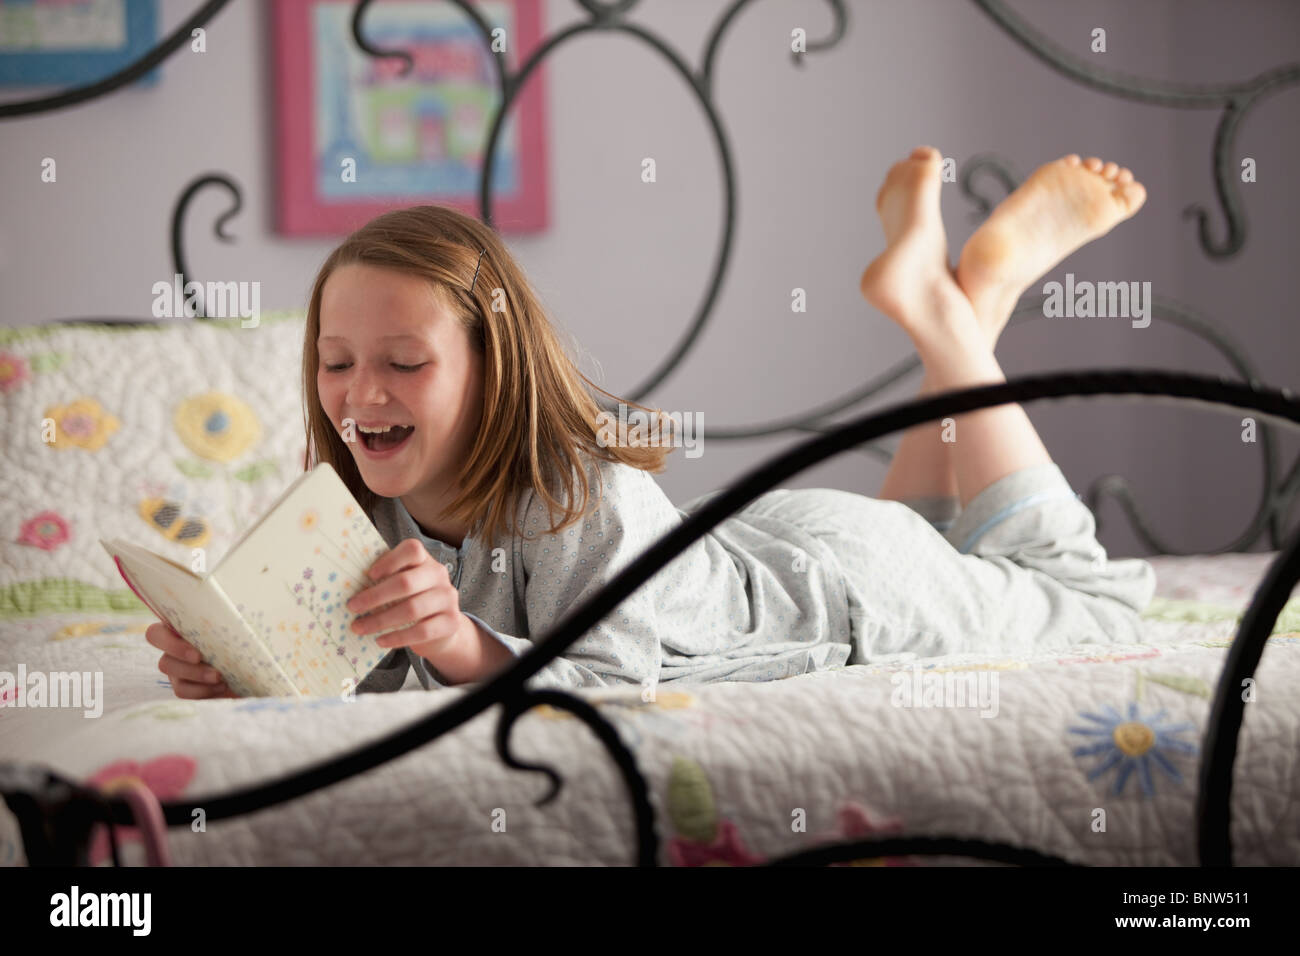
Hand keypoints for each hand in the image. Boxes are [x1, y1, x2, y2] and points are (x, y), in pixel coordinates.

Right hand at [145, 621, 239, 698]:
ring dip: (199, 679)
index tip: (197, 655)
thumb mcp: (234, 623)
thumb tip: (233, 612)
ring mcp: (175, 670)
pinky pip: (183, 692)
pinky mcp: (184, 686)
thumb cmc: (239, 635)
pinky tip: (221, 687)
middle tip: (216, 672)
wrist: (249, 661)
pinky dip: (203, 691)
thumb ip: (226, 617)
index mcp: (178, 628)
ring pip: (175, 679)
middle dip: (190, 670)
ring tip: (222, 678)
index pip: (155, 634)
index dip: (169, 645)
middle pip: (164, 662)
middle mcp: (171, 650)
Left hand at [349, 538, 475, 667]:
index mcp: (425, 560)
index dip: (390, 561)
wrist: (443, 627)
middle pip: (406, 583)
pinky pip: (421, 631)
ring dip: (380, 621)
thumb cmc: (413, 600)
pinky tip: (380, 640)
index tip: (369, 575)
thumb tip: (351, 586)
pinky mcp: (451, 622)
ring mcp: (448, 599)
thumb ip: (386, 579)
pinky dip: (397, 637)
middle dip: (375, 596)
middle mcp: (439, 575)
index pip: (412, 550)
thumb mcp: (404, 585)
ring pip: (412, 609)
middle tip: (352, 607)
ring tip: (359, 628)